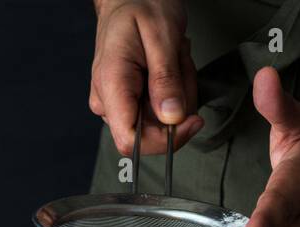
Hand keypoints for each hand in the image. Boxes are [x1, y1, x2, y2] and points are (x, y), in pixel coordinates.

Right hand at [90, 0, 203, 154]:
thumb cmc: (141, 5)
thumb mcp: (162, 36)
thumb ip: (166, 80)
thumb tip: (171, 118)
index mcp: (111, 84)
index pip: (130, 140)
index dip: (164, 140)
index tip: (191, 120)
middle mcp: (108, 100)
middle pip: (152, 132)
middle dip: (179, 104)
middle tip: (180, 64)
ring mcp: (118, 102)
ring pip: (162, 122)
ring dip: (180, 91)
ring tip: (174, 57)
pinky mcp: (130, 101)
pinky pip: (161, 111)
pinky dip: (176, 89)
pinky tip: (171, 65)